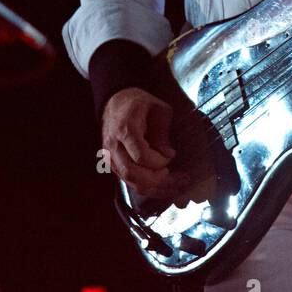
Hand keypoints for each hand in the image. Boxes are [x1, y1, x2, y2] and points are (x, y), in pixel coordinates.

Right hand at [100, 87, 188, 202]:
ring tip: (177, 187)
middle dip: (159, 181)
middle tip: (180, 180)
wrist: (116, 102)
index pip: (140, 156)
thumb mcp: (158, 109)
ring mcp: (110, 157)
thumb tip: (168, 155)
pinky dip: (148, 188)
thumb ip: (162, 132)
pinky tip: (165, 187)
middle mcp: (113, 146)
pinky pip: (129, 182)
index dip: (159, 161)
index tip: (172, 155)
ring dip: (155, 189)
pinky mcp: (113, 165)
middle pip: (133, 173)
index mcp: (125, 129)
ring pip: (130, 182)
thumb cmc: (140, 104)